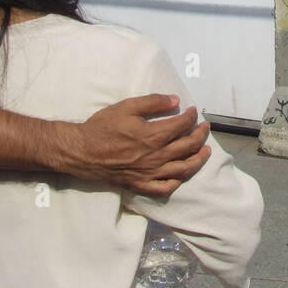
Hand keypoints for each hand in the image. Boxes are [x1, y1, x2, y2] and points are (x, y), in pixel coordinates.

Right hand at [74, 94, 210, 194]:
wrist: (82, 151)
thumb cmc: (102, 128)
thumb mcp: (127, 107)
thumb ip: (153, 102)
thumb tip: (175, 100)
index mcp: (153, 136)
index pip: (182, 125)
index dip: (192, 116)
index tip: (193, 111)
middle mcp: (156, 156)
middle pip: (188, 147)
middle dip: (200, 135)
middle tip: (205, 128)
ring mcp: (150, 173)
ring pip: (183, 169)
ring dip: (198, 159)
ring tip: (205, 152)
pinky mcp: (141, 184)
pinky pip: (165, 187)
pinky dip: (178, 181)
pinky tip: (182, 174)